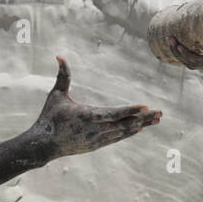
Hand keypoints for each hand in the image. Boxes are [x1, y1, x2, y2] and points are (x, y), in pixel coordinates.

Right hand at [31, 57, 161, 158]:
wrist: (42, 145)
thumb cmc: (49, 118)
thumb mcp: (55, 95)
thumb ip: (62, 75)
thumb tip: (59, 56)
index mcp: (87, 116)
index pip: (113, 114)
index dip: (130, 110)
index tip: (145, 106)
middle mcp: (95, 130)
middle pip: (124, 124)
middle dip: (144, 118)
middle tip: (160, 113)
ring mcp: (97, 139)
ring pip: (123, 132)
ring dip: (141, 125)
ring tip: (157, 119)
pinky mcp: (96, 145)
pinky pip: (117, 138)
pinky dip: (129, 132)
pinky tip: (140, 128)